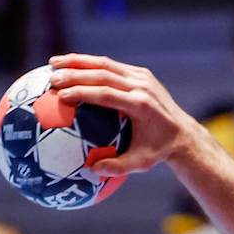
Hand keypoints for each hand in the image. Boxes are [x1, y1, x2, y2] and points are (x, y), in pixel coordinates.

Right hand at [46, 54, 209, 179]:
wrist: (182, 133)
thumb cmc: (158, 152)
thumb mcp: (141, 164)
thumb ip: (117, 167)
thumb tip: (91, 171)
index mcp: (141, 105)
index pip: (107, 95)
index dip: (83, 93)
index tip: (61, 96)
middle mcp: (141, 86)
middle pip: (103, 73)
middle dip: (75, 73)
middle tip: (51, 78)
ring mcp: (141, 76)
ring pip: (105, 63)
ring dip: (77, 61)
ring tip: (52, 63)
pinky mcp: (140, 73)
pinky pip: (111, 65)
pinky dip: (89, 64)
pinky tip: (69, 66)